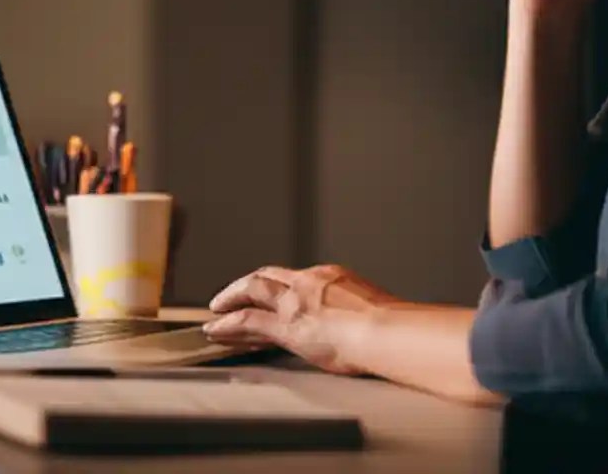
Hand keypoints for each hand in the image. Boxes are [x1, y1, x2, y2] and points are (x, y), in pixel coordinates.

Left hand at [205, 265, 401, 374]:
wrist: (386, 331)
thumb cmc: (392, 327)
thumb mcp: (376, 309)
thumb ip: (362, 313)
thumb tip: (370, 325)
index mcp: (333, 277)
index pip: (295, 279)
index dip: (279, 287)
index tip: (272, 295)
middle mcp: (308, 282)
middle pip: (267, 277)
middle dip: (246, 285)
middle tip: (231, 295)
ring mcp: (294, 302)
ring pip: (251, 292)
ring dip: (230, 301)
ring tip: (215, 313)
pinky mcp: (285, 325)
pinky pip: (246, 321)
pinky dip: (227, 325)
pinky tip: (215, 331)